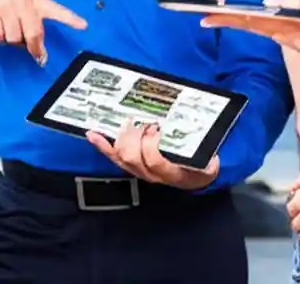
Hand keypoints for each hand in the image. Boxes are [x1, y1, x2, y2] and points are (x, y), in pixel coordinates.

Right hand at [0, 0, 86, 65]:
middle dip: (35, 49)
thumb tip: (37, 43)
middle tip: (37, 55)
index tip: (84, 25)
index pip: (57, 9)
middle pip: (34, 33)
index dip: (71, 18)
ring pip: (15, 38)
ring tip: (11, 32)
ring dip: (13, 41)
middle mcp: (23, 2)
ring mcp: (6, 7)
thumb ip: (36, 15)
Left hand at [86, 119, 218, 190]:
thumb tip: (193, 125)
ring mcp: (139, 171)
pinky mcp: (130, 166)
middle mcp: (152, 175)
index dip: (151, 143)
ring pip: (120, 156)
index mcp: (172, 172)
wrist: (195, 177)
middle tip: (144, 122)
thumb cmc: (200, 163)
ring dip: (122, 136)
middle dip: (134, 135)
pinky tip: (92, 133)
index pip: (154, 160)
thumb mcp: (207, 157)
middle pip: (132, 156)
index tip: (157, 127)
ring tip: (129, 122)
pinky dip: (102, 145)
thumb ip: (201, 146)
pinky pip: (113, 157)